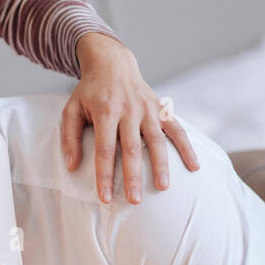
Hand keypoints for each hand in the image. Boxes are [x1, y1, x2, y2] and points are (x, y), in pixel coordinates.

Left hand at [63, 33, 199, 203]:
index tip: (104, 197)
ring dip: (161, 165)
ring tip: (163, 187)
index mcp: (105, 111)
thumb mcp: (71, 109)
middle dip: (133, 176)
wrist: (112, 63)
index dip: (104, 175)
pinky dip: (187, 147)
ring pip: (157, 140)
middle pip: (132, 148)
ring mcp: (148, 109)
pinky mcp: (161, 108)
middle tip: (134, 201)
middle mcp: (129, 110)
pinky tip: (194, 166)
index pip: (104, 149)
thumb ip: (70, 137)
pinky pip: (177, 129)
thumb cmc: (89, 92)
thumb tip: (72, 166)